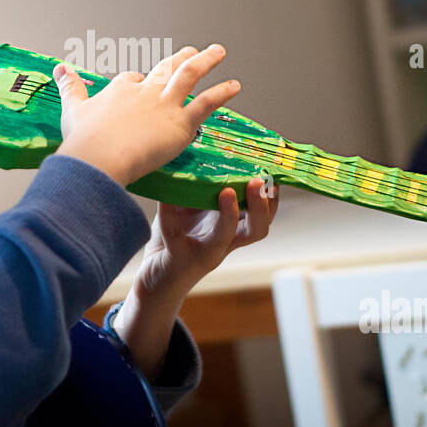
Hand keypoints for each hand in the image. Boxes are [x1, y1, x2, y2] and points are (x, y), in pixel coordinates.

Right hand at [53, 44, 239, 186]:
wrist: (99, 157)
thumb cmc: (84, 140)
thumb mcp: (73, 109)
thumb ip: (70, 88)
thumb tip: (58, 67)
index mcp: (120, 91)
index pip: (133, 80)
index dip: (139, 81)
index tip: (143, 82)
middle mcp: (144, 92)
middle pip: (164, 70)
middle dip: (177, 60)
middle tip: (190, 51)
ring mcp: (164, 104)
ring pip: (189, 75)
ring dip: (206, 61)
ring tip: (218, 51)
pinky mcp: (181, 122)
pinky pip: (206, 103)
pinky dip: (222, 92)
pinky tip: (235, 85)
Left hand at [137, 176, 279, 299]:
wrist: (154, 278)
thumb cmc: (175, 238)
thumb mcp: (188, 208)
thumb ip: (196, 186)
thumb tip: (197, 148)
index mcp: (231, 229)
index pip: (262, 216)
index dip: (271, 198)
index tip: (272, 173)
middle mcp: (224, 243)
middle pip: (258, 230)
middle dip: (262, 207)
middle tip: (259, 181)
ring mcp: (203, 254)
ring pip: (225, 240)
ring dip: (229, 216)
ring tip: (226, 192)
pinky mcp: (178, 259)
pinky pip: (174, 234)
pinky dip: (168, 214)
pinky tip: (165, 199)